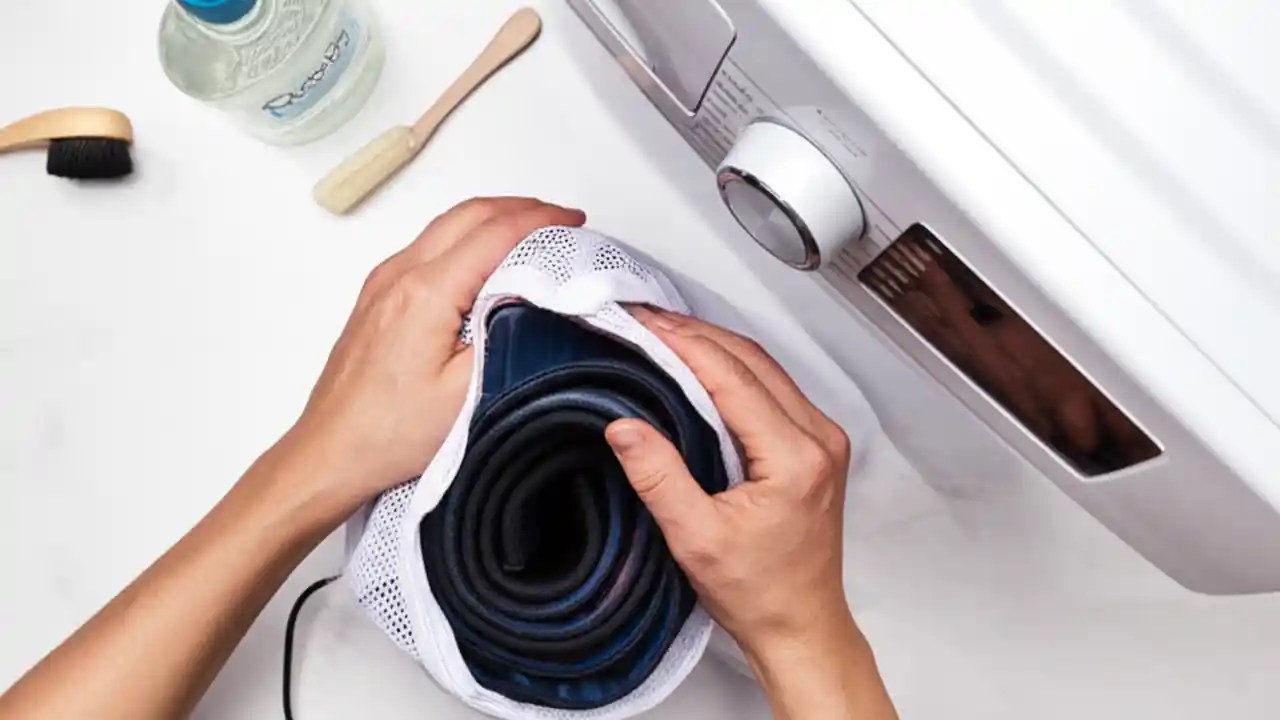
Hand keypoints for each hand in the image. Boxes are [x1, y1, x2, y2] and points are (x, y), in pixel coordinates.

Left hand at [282, 197, 585, 510]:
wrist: (332, 452)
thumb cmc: (388, 433)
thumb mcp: (467, 392)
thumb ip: (506, 335)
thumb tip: (533, 298)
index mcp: (424, 293)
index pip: (494, 233)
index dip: (541, 220)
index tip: (572, 221)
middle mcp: (398, 276)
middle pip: (468, 214)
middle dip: (520, 207)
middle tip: (559, 218)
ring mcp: (383, 284)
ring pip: (445, 226)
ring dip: (491, 219)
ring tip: (530, 232)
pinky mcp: (376, 298)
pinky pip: (427, 246)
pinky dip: (465, 238)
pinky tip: (484, 260)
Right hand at [604, 306, 851, 657]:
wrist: (801, 626)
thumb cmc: (759, 593)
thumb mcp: (696, 540)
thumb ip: (660, 478)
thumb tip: (624, 427)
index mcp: (795, 457)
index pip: (733, 378)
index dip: (685, 344)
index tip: (645, 323)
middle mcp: (818, 439)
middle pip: (752, 361)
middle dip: (696, 334)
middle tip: (646, 320)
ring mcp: (821, 439)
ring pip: (765, 369)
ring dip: (714, 347)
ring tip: (665, 334)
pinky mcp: (815, 446)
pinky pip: (772, 388)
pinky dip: (732, 369)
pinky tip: (700, 366)